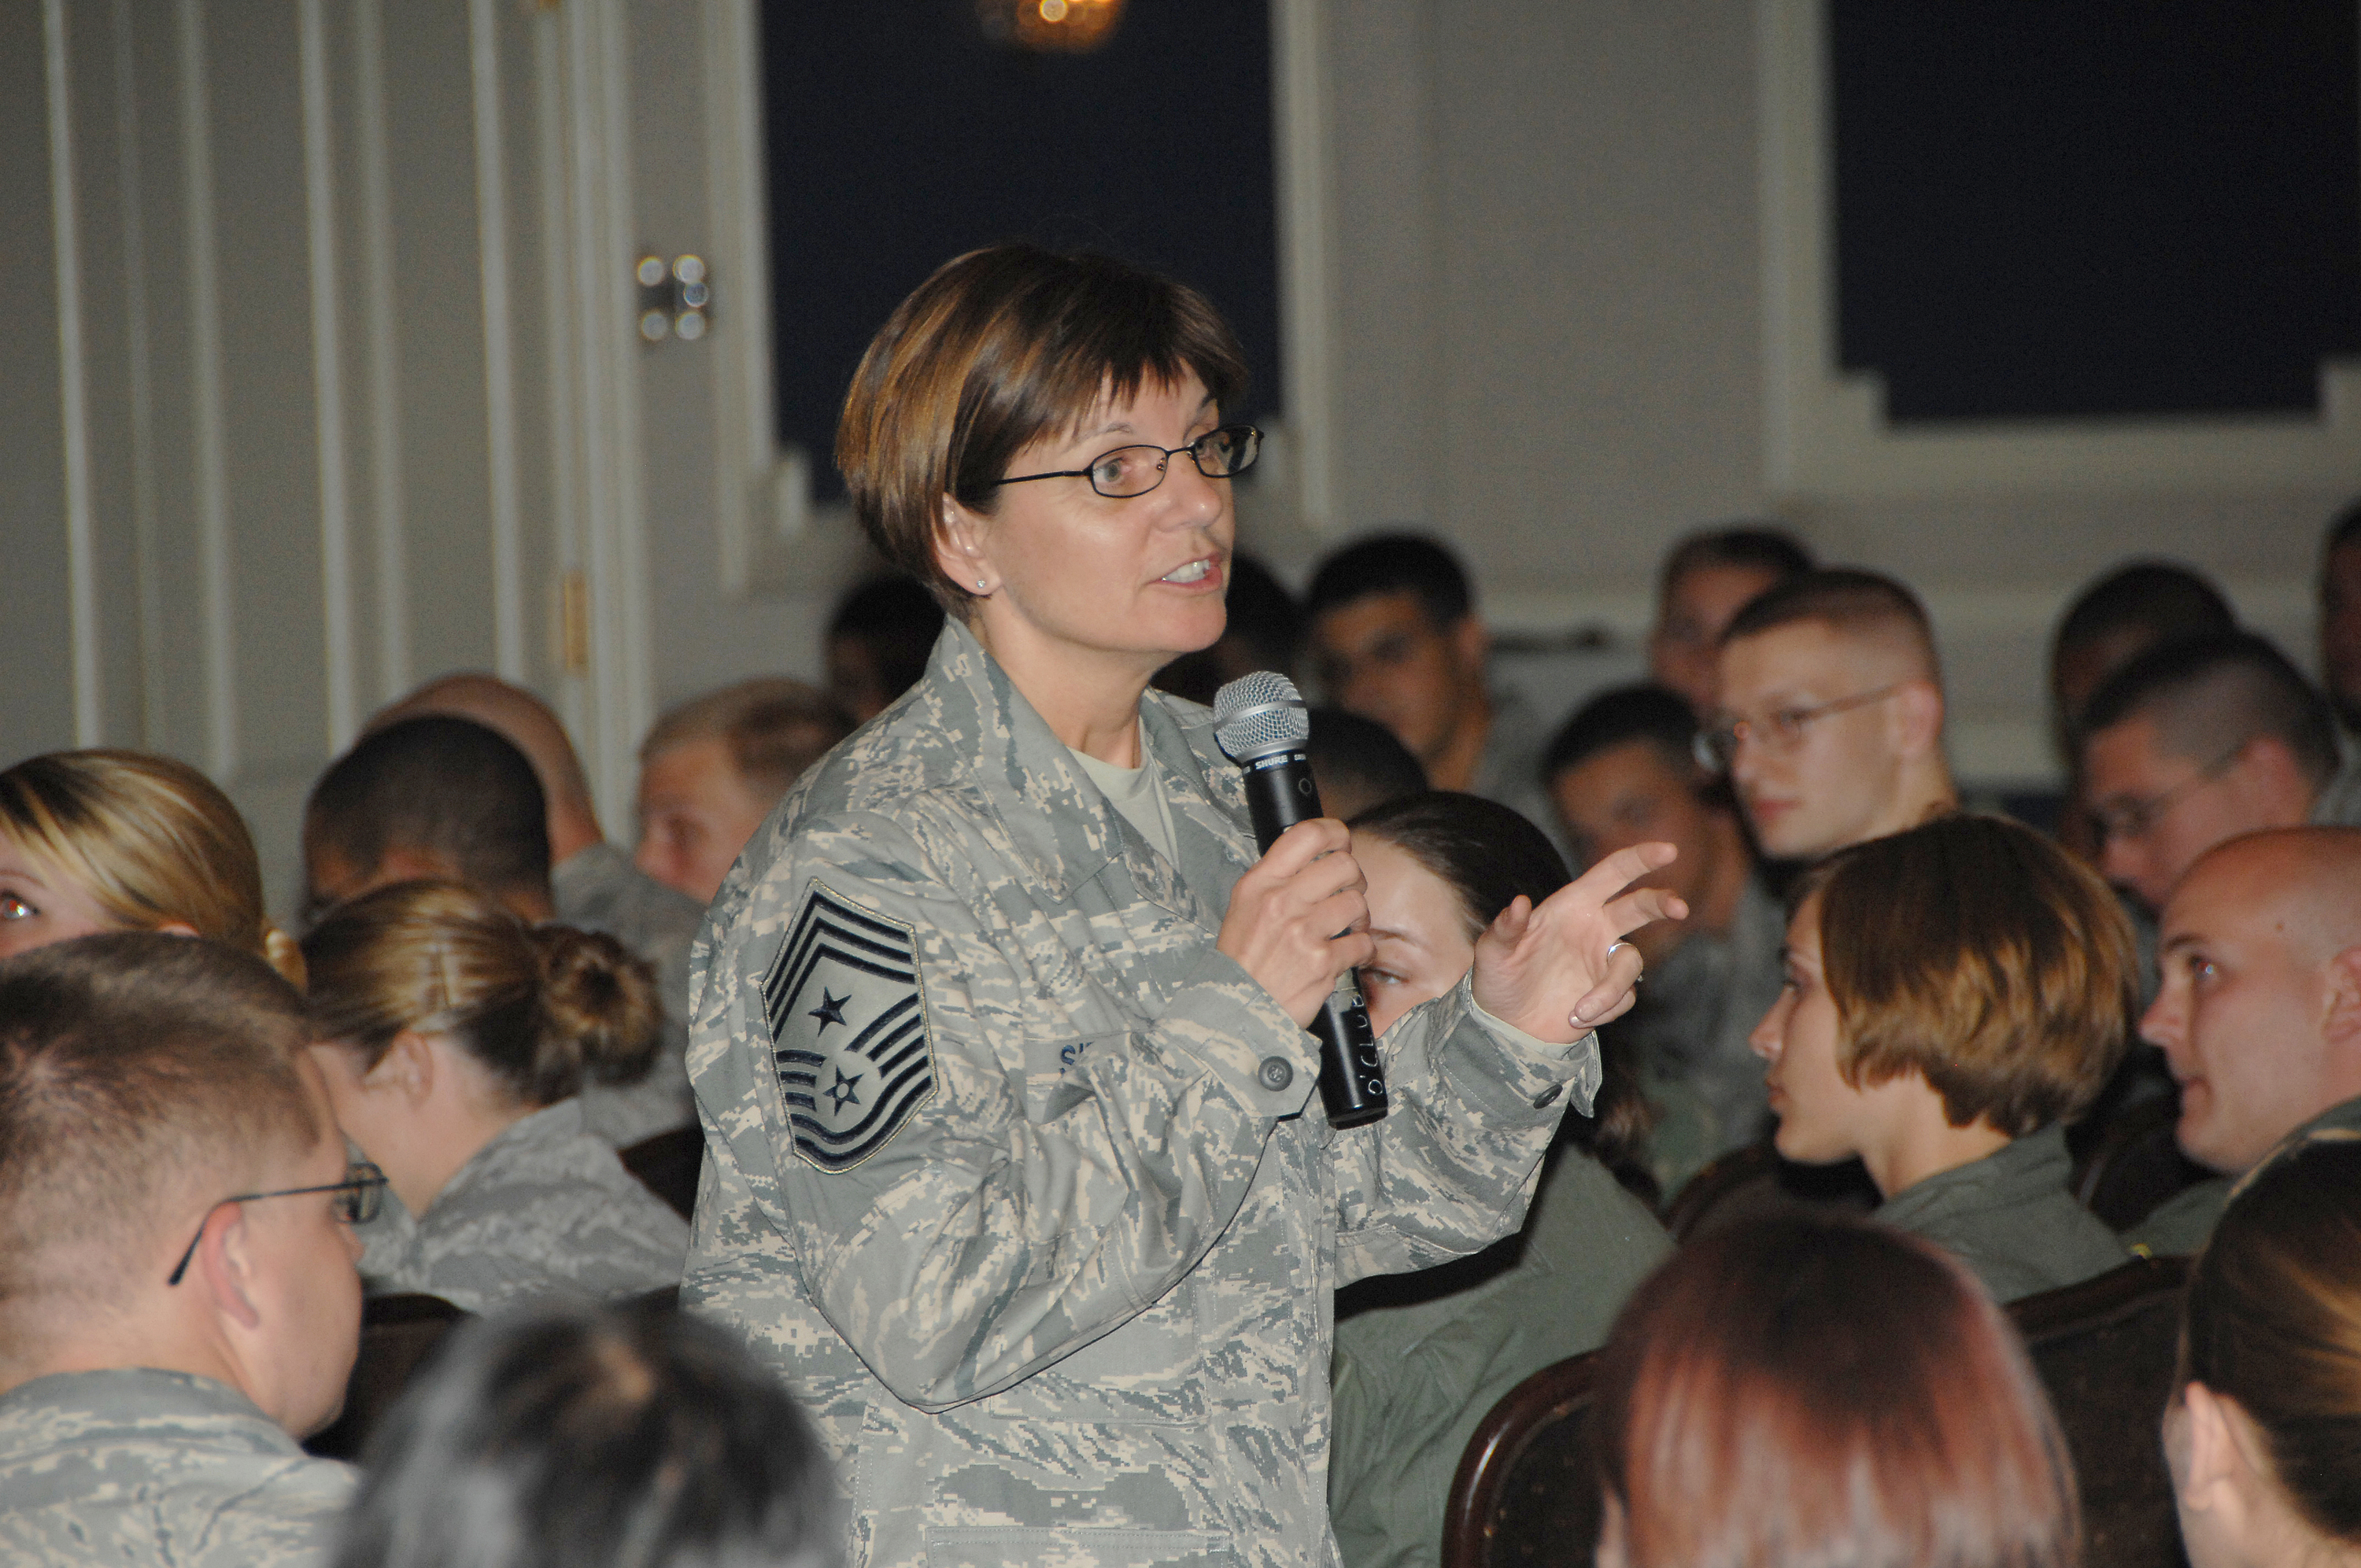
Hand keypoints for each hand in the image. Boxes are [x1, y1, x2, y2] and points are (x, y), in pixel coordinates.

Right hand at [1217, 818, 1373, 1028]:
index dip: (1334, 833)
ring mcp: (1303, 931)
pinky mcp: (1322, 962)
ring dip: (1359, 917)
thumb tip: (1312, 859)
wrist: (1234, 1009)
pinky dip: (1362, 950)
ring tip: (1347, 928)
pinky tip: (1348, 954)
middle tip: (1347, 893)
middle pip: (1344, 865)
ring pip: (1357, 902)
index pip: (1306, 835)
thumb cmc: (1241, 962)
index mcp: (1260, 883)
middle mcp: (1281, 901)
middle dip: (1354, 879)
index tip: (1342, 842)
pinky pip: (1362, 943)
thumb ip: (1276, 880)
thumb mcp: (1244, 907)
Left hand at [1470, 843, 1685, 1042]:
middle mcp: (1595, 927)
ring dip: (1610, 989)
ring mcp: (1604, 961)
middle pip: (1641, 905)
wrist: (1505, 1025)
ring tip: (1576, 1011)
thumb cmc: (1497, 978)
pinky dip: (1604, 1009)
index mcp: (1572, 905)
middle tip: (1679, 908)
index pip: (1613, 873)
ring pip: (1632, 963)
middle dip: (1663, 902)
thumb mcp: (1493, 951)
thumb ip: (1506, 927)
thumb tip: (1519, 902)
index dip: (1641, 859)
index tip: (1669, 850)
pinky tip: (1575, 1016)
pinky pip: (1625, 997)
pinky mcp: (1611, 993)